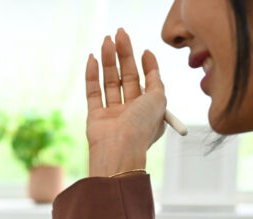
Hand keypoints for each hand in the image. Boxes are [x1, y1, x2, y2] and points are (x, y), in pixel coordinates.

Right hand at [86, 28, 166, 176]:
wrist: (119, 149)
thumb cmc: (142, 127)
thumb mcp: (159, 99)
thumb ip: (156, 80)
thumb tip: (150, 61)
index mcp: (149, 110)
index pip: (148, 82)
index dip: (147, 65)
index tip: (144, 51)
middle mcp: (131, 111)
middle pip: (128, 77)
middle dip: (124, 55)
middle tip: (120, 35)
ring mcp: (112, 114)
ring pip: (110, 82)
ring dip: (109, 61)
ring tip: (106, 41)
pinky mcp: (95, 116)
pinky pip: (93, 92)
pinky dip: (92, 75)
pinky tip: (93, 59)